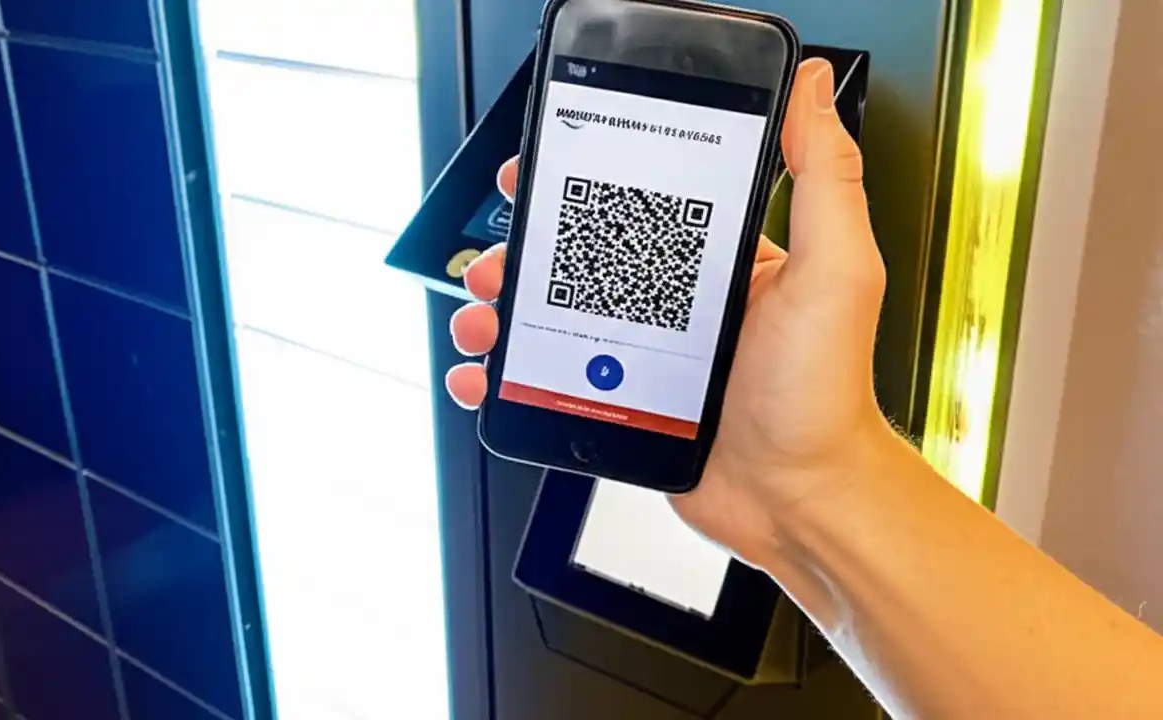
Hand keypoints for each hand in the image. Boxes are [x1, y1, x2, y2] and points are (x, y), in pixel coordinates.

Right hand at [445, 58, 888, 569]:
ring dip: (505, 313)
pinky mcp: (624, 405)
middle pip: (580, 260)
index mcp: (721, 262)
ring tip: (484, 320)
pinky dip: (510, 380)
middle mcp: (679, 304)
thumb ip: (823, 175)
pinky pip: (553, 383)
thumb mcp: (834, 270)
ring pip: (555, 320)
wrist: (801, 500)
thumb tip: (811, 88)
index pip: (638, 203)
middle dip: (526, 253)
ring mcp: (647, 356)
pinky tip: (489, 377)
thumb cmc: (824, 394)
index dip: (582, 184)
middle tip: (500, 257)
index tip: (543, 170)